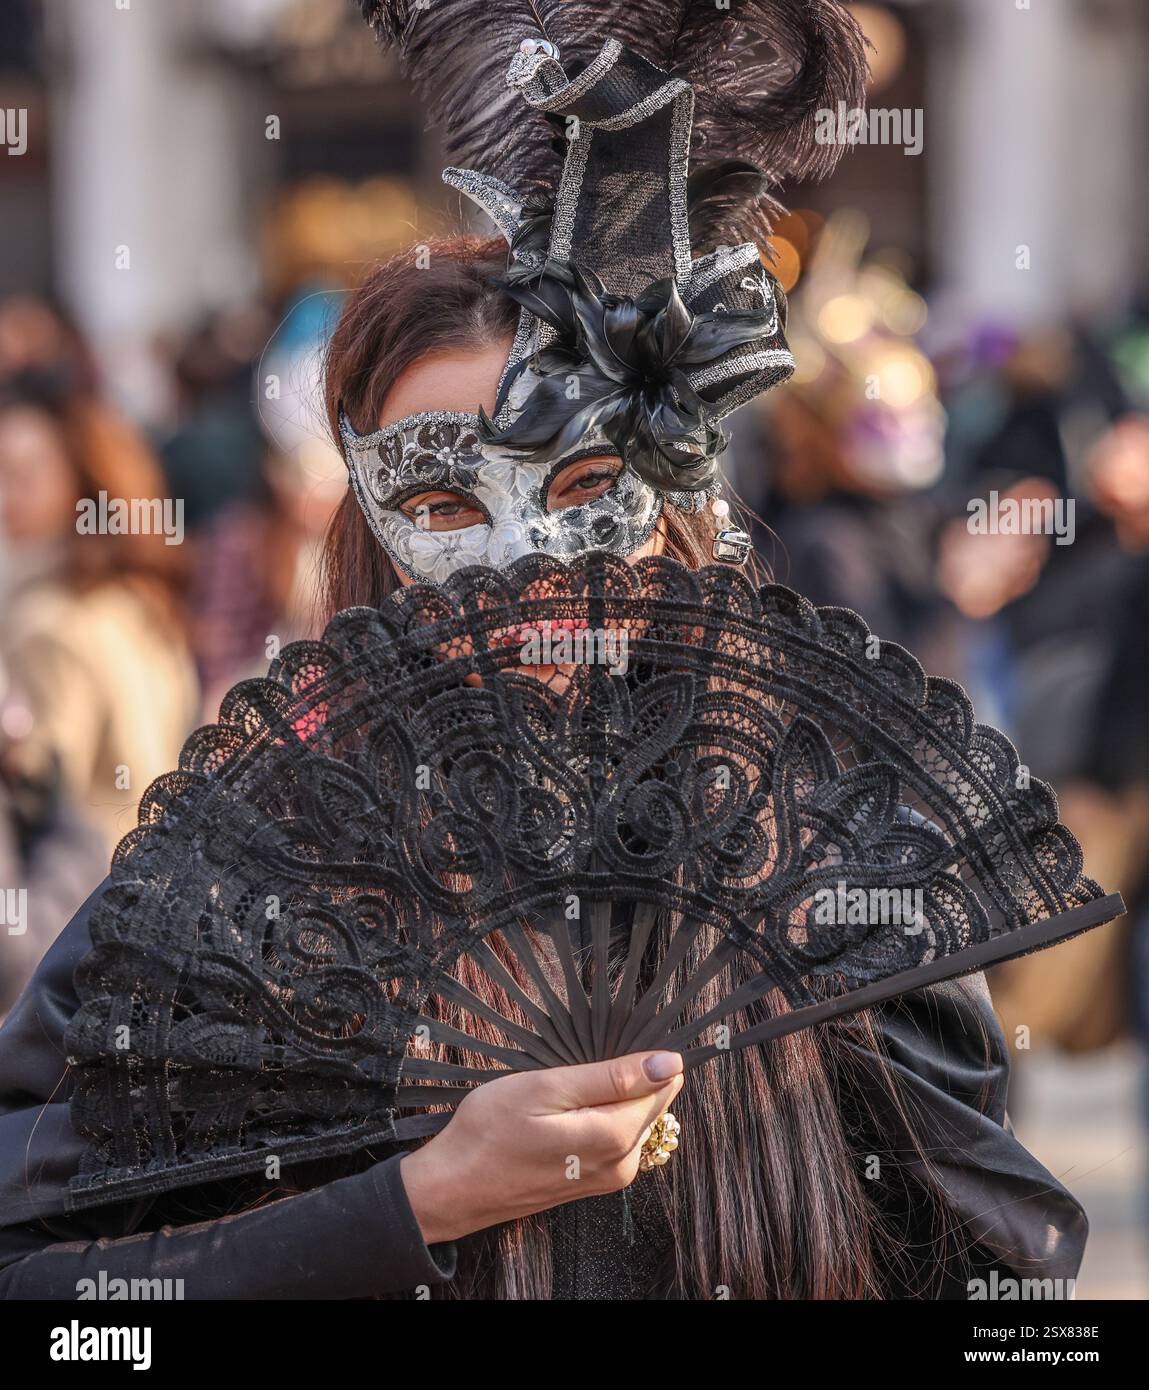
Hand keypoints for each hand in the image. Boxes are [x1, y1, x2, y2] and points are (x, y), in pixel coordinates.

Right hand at [399, 1050, 683, 1244]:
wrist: (453, 1187)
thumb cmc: (489, 1132)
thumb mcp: (547, 1089)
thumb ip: (611, 1077)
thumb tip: (670, 1063)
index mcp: (615, 1138)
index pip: (662, 1085)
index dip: (645, 1056)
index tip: (613, 1040)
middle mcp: (622, 1164)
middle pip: (650, 1103)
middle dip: (627, 1074)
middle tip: (578, 1060)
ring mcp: (607, 1177)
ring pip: (632, 1118)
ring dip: (610, 1094)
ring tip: (565, 1081)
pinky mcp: (590, 1181)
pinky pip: (614, 1135)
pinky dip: (598, 1113)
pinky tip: (563, 1106)